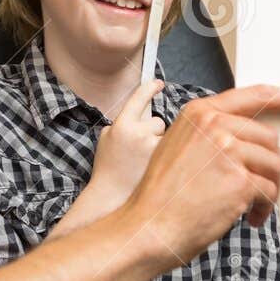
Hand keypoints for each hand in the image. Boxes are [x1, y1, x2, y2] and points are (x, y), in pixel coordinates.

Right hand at [85, 78, 166, 207]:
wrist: (113, 197)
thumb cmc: (108, 169)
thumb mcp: (106, 140)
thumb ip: (121, 123)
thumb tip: (140, 110)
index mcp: (121, 126)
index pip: (139, 98)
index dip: (149, 88)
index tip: (158, 83)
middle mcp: (138, 134)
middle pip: (157, 121)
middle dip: (152, 132)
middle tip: (141, 149)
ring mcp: (153, 148)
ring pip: (167, 136)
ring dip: (161, 145)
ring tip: (145, 162)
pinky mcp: (166, 161)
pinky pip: (173, 150)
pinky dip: (168, 157)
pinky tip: (156, 167)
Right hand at [125, 84, 279, 261]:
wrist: (148, 229)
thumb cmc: (161, 198)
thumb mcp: (179, 147)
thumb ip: (213, 134)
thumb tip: (250, 140)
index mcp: (200, 113)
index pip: (258, 95)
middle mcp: (215, 126)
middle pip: (269, 137)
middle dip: (266, 166)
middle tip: (254, 188)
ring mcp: (229, 151)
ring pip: (273, 165)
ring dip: (266, 190)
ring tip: (247, 206)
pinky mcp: (240, 180)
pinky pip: (270, 191)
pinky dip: (263, 209)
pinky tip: (246, 217)